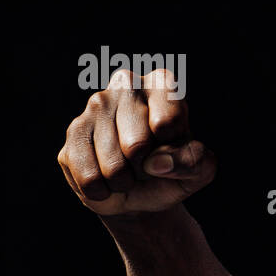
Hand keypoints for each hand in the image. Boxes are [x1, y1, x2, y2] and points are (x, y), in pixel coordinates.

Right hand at [57, 68, 215, 215]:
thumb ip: (195, 162)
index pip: (168, 121)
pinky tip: (106, 179)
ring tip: (129, 171)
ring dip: (124, 181)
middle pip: (137, 143)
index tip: (171, 143)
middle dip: (145, 167)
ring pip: (112, 163)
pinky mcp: (74, 132)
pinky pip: (89, 176)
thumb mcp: (200, 169)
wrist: (140, 191)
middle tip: (147, 161)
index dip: (171, 147)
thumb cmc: (174, 170)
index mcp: (162, 84)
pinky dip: (103, 190)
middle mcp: (126, 85)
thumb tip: (156, 162)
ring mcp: (95, 106)